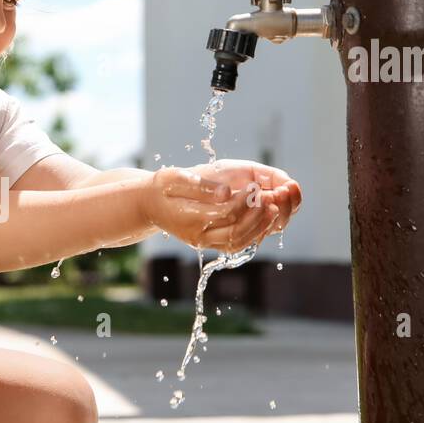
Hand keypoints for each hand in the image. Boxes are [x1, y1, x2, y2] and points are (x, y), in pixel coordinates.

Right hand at [140, 163, 299, 250]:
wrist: (149, 205)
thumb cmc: (162, 188)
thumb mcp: (173, 178)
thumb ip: (198, 186)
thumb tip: (225, 192)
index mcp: (189, 218)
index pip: (225, 213)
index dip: (244, 201)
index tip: (254, 186)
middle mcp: (198, 236)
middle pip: (236, 232)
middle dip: (257, 216)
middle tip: (270, 198)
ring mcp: (205, 242)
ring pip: (238, 242)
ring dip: (260, 227)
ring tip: (274, 208)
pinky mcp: (211, 242)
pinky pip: (236, 244)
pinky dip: (254, 233)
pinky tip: (264, 218)